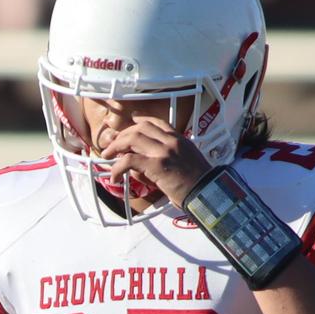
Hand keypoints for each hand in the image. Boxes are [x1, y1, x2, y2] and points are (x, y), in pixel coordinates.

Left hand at [98, 116, 213, 209]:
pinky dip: (118, 168)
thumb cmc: (196, 183)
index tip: (129, 125)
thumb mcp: (182, 164)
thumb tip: (137, 168)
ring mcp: (164, 151)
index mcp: (179, 139)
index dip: (139, 121)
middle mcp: (171, 141)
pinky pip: (129, 161)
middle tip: (112, 147)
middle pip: (139, 128)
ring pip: (132, 139)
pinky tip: (115, 177)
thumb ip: (161, 161)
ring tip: (107, 156)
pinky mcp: (157, 165)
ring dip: (115, 147)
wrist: (207, 192)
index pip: (156, 122)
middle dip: (121, 135)